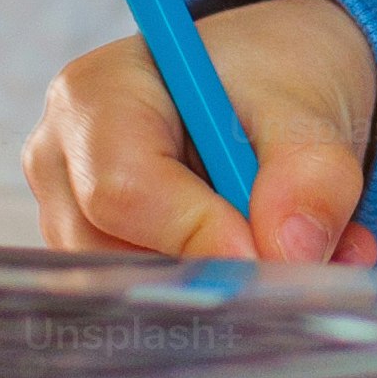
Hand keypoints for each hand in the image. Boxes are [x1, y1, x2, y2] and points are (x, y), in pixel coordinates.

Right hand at [25, 0, 376, 265]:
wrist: (274, 89)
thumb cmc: (272, 75)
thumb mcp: (309, 106)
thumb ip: (309, 173)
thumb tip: (289, 251)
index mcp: (96, 95)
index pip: (121, 188)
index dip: (195, 233)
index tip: (269, 254)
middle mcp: (64, 161)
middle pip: (116, 253)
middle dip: (217, 268)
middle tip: (311, 259)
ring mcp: (72, 218)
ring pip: (136, 288)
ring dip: (228, 285)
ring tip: (313, 247)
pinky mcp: (101, 259)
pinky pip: (152, 302)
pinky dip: (222, 292)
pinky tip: (277, 257)